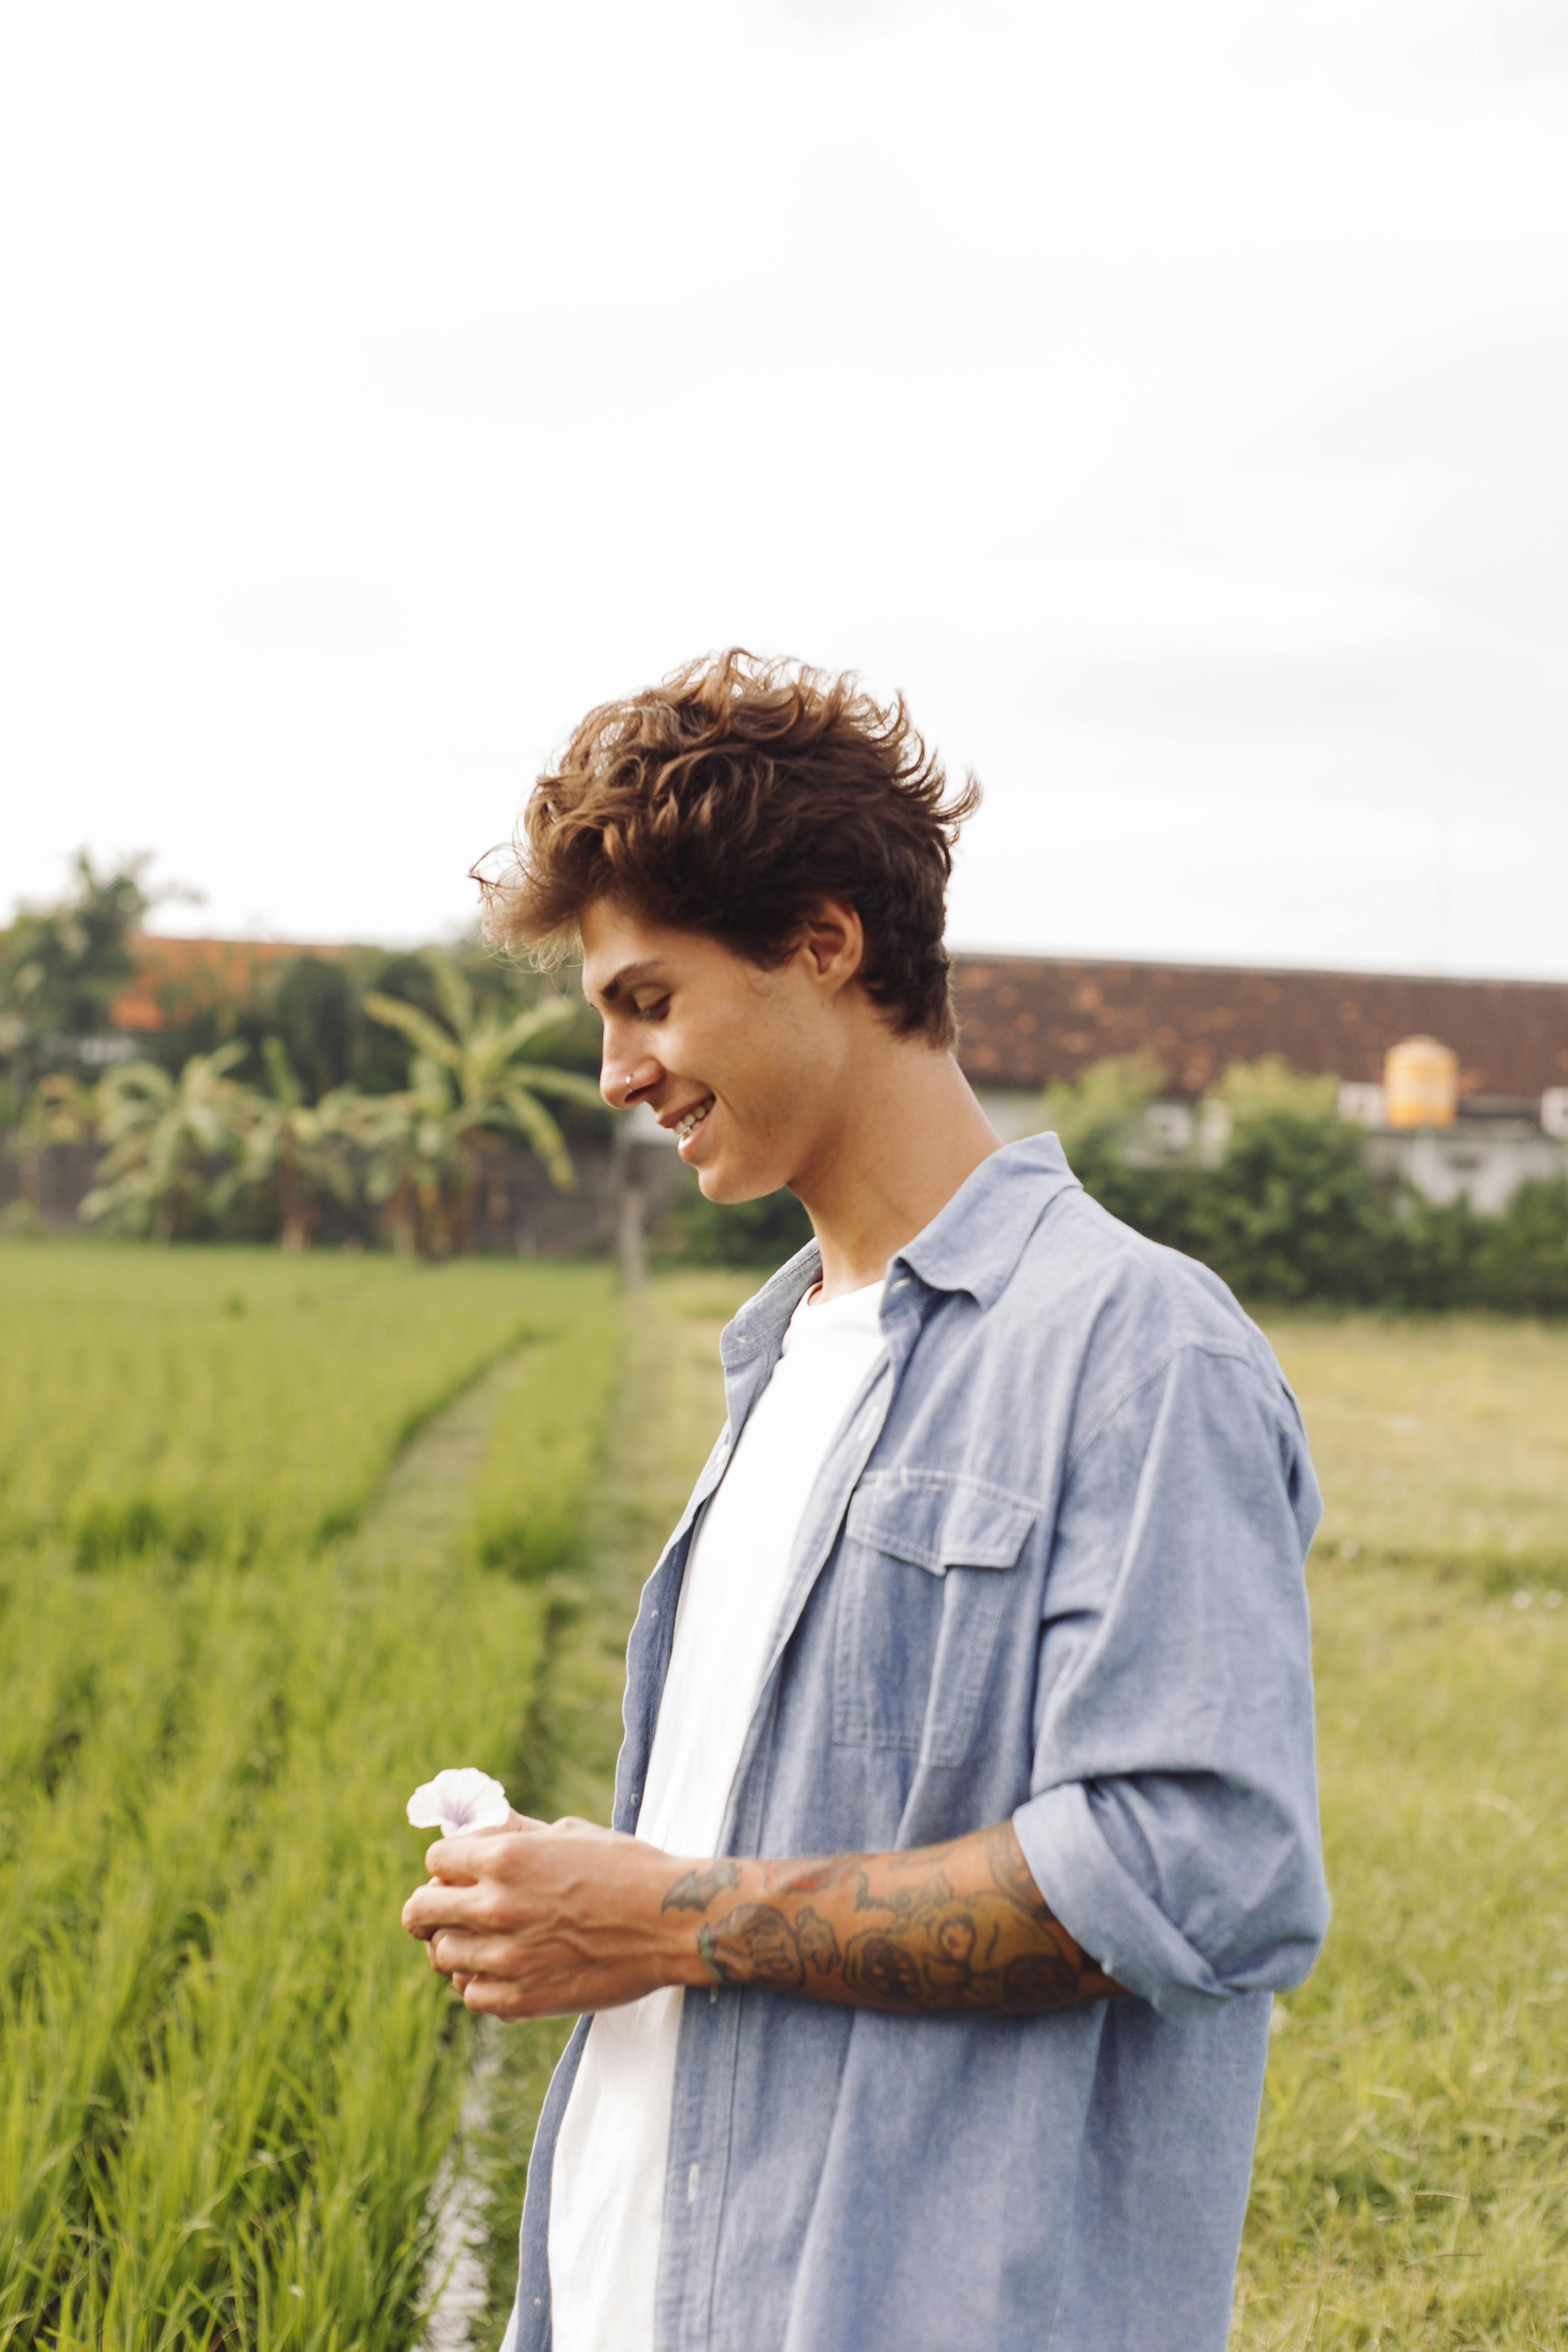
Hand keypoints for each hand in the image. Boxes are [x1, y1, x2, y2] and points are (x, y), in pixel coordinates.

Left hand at [401, 1814, 700, 2017]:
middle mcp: (497, 1907)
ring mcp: (508, 1958)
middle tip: (442, 1913)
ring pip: (442, 1957)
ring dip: (454, 1947)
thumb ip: (515, 1832)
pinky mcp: (523, 1999)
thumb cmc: (625, 1867)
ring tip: (478, 1943)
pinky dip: (479, 1984)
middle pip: (421, 1911)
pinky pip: (472, 1995)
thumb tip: (476, 1826)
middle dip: (428, 1909)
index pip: (436, 1861)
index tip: (457, 1873)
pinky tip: (501, 1971)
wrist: (670, 1921)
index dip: (446, 1865)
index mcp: (506, 1858)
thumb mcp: (568, 1833)